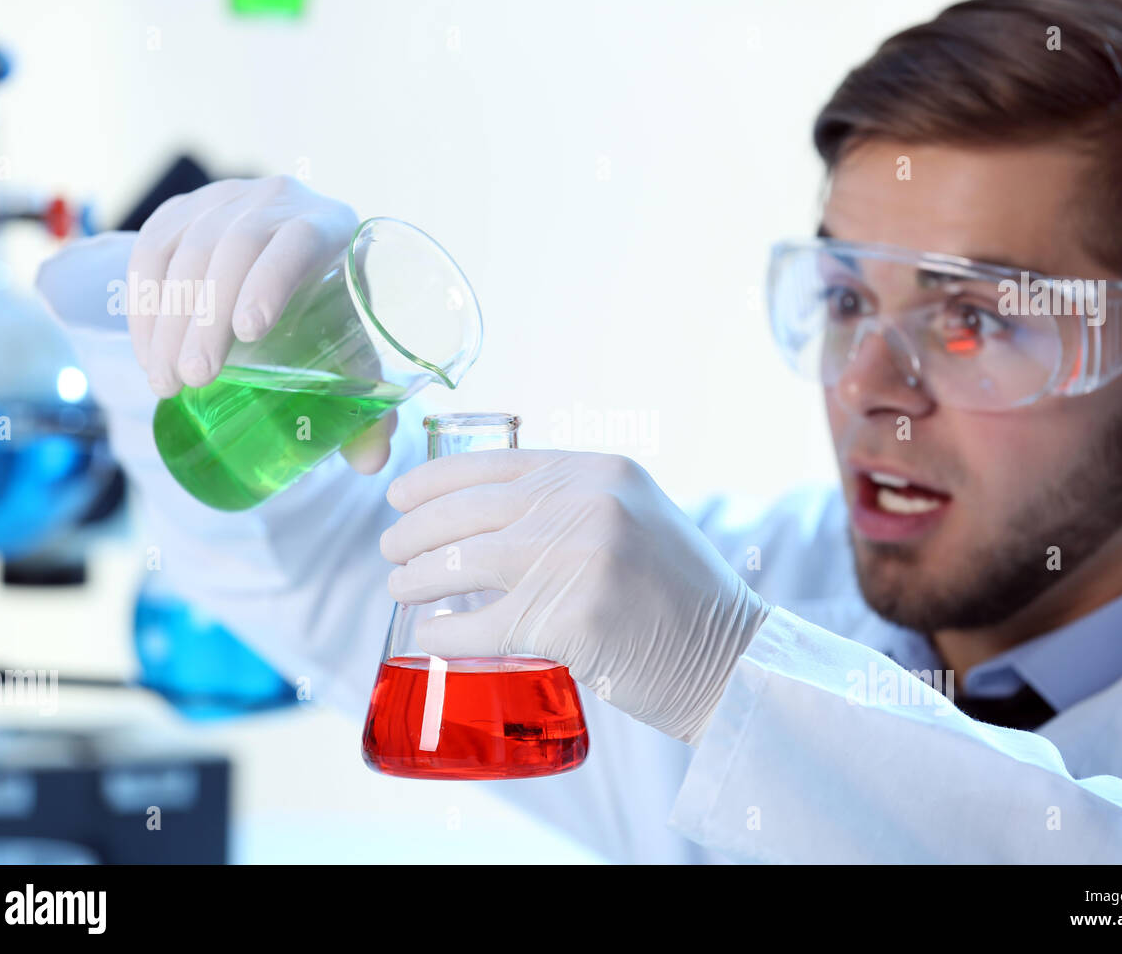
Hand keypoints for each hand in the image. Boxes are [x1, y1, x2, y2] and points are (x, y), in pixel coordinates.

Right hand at [126, 175, 393, 473]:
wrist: (305, 251)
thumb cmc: (337, 309)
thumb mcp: (358, 345)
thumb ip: (371, 404)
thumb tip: (372, 464)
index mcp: (330, 225)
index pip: (297, 241)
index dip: (271, 279)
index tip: (250, 331)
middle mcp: (276, 201)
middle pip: (232, 249)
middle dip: (206, 317)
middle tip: (195, 380)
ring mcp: (223, 200)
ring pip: (185, 251)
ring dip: (168, 320)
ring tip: (166, 380)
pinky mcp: (182, 211)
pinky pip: (150, 249)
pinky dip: (143, 303)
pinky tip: (146, 349)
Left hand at [379, 450, 771, 743]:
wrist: (730, 657)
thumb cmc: (678, 594)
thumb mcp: (636, 516)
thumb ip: (575, 501)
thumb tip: (489, 507)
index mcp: (598, 469)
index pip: (491, 464)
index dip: (432, 480)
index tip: (398, 496)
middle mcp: (585, 503)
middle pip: (465, 512)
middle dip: (412, 533)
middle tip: (391, 551)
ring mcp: (575, 559)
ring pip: (461, 564)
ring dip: (415, 578)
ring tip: (400, 588)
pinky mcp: (568, 619)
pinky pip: (479, 626)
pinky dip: (443, 633)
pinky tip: (429, 636)